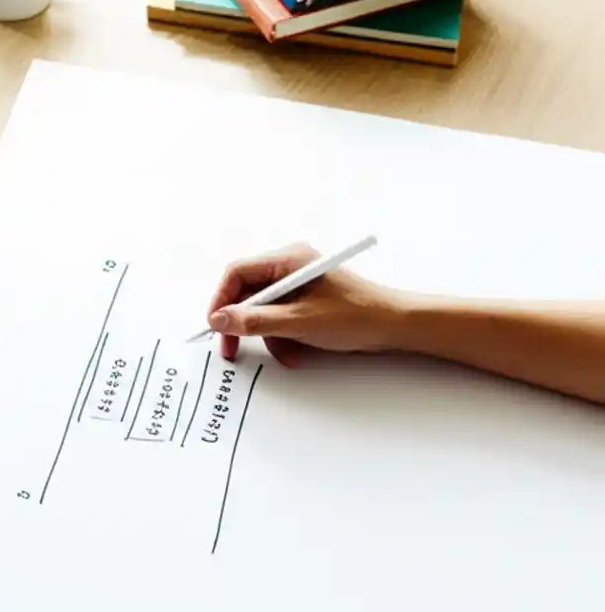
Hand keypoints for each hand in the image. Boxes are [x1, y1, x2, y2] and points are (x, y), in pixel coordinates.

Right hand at [207, 243, 405, 365]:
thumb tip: (218, 320)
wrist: (395, 326)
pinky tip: (294, 351)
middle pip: (247, 292)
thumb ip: (255, 321)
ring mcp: (298, 283)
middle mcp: (290, 266)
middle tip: (230, 348)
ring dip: (266, 334)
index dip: (221, 300)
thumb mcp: (298, 322)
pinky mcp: (306, 299)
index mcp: (288, 259)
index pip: (237, 273)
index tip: (215, 326)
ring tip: (282, 352)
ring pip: (262, 308)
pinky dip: (281, 335)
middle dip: (241, 322)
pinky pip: (280, 316)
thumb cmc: (355, 316)